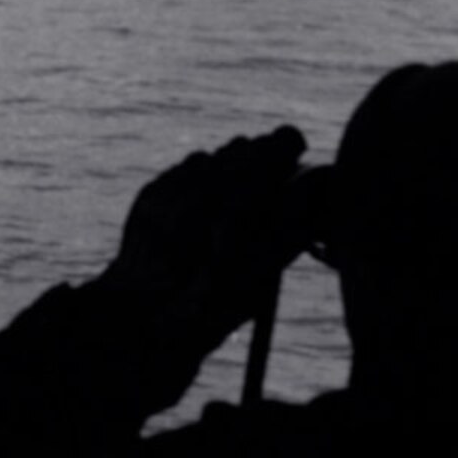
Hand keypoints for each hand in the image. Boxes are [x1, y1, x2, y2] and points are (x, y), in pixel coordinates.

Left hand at [106, 127, 313, 369]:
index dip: (291, 152)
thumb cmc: (214, 301)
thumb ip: (295, 223)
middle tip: (262, 197)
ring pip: (214, 157)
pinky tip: (197, 218)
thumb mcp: (267, 269)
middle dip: (259, 165)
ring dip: (226, 174)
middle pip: (247, 146)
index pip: (281, 141)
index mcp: (244, 194)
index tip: (293, 165)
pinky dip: (196, 186)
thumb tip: (313, 190)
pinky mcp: (152, 192)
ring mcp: (174, 183)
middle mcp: (207, 179)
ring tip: (227, 211)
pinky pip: (183, 173)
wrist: (145, 315)